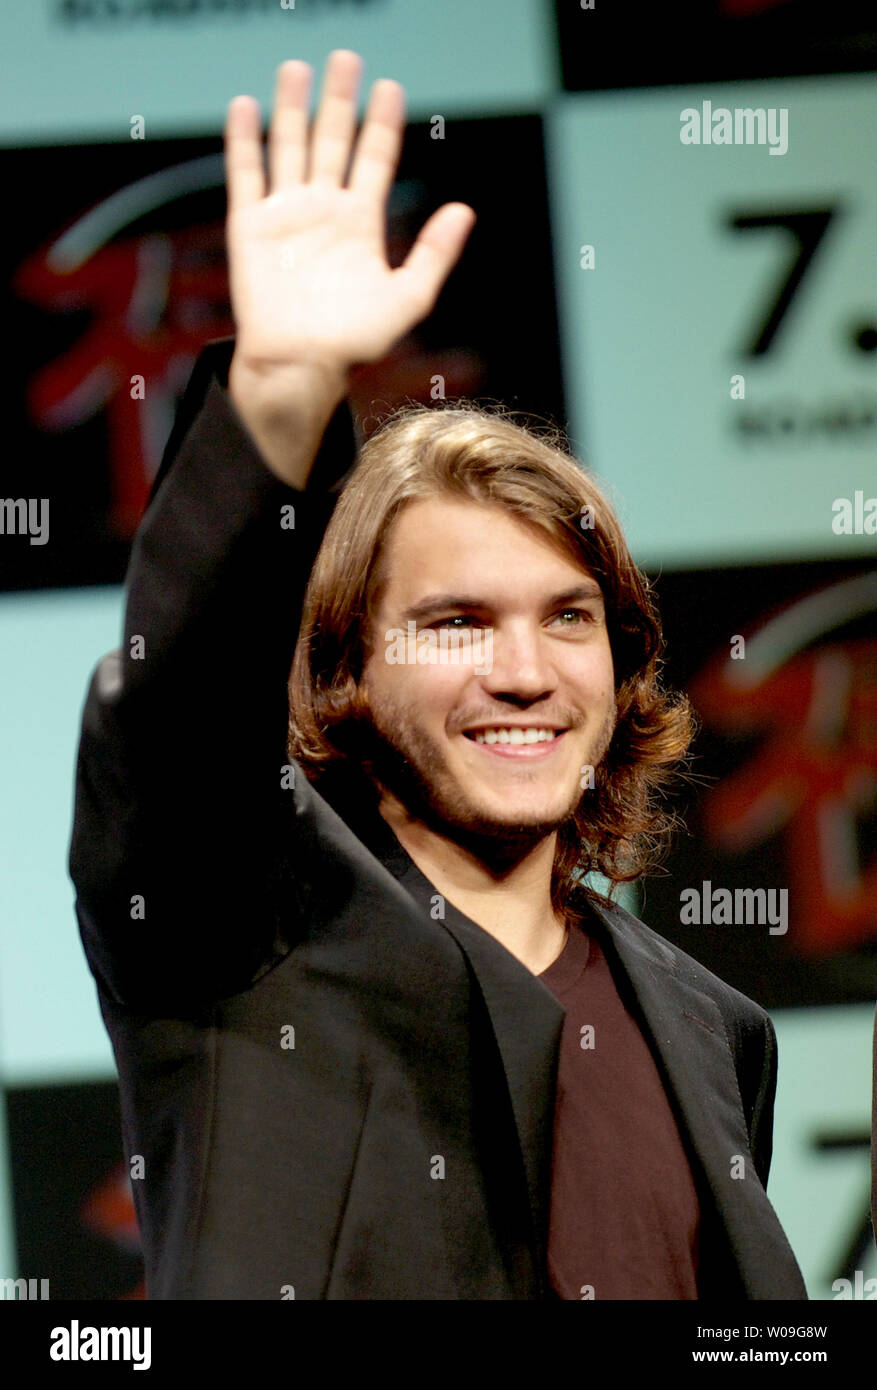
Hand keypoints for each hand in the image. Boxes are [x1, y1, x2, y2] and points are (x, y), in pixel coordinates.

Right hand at [224, 49, 475, 386]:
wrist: (301, 365)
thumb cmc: (354, 343)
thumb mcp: (408, 297)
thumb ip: (434, 252)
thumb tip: (465, 210)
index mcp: (360, 223)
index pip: (374, 159)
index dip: (382, 123)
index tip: (390, 88)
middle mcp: (323, 211)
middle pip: (332, 141)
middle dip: (339, 100)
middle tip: (346, 59)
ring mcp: (285, 215)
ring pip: (289, 147)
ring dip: (293, 108)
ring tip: (297, 68)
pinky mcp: (250, 227)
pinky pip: (246, 175)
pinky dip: (244, 141)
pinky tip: (247, 107)